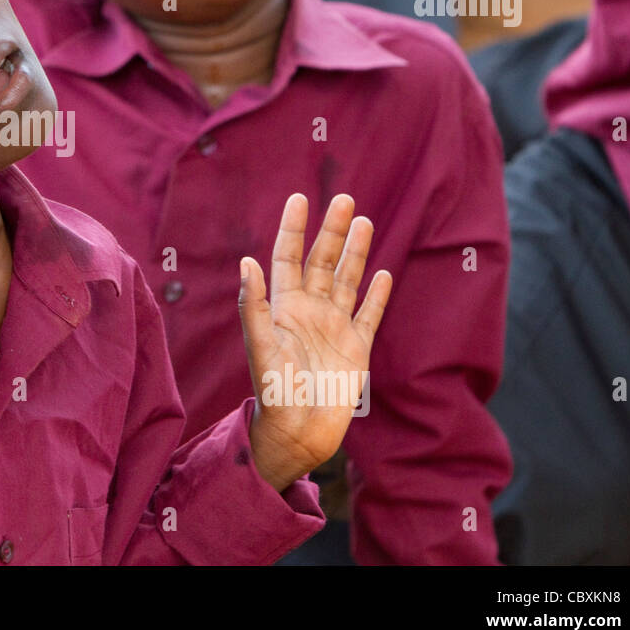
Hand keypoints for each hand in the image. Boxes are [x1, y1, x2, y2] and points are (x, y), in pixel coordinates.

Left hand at [238, 194, 391, 492]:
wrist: (297, 432)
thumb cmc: (272, 391)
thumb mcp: (259, 345)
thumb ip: (253, 304)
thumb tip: (246, 261)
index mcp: (283, 307)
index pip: (287, 257)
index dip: (293, 229)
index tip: (299, 198)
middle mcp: (309, 311)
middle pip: (322, 261)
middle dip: (332, 231)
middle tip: (344, 199)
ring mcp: (334, 328)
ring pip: (347, 280)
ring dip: (355, 253)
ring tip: (363, 221)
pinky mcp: (356, 348)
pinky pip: (368, 314)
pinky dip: (376, 295)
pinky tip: (383, 274)